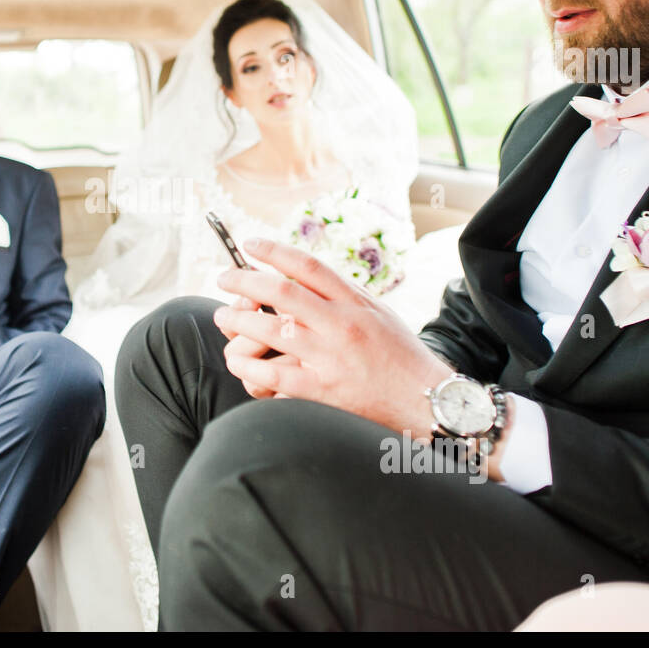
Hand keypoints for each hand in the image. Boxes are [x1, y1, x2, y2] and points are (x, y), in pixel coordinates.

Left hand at [212, 237, 451, 437]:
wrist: (424, 402)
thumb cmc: (400, 356)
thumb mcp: (379, 313)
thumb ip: (344, 294)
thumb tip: (304, 274)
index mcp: (355, 302)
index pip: (308, 266)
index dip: (274, 251)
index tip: (250, 245)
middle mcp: (341, 325)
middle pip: (281, 292)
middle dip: (244, 281)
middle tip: (224, 278)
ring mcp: (329, 358)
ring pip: (269, 332)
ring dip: (237, 322)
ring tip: (224, 319)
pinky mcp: (322, 391)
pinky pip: (273, 376)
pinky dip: (248, 367)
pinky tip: (238, 362)